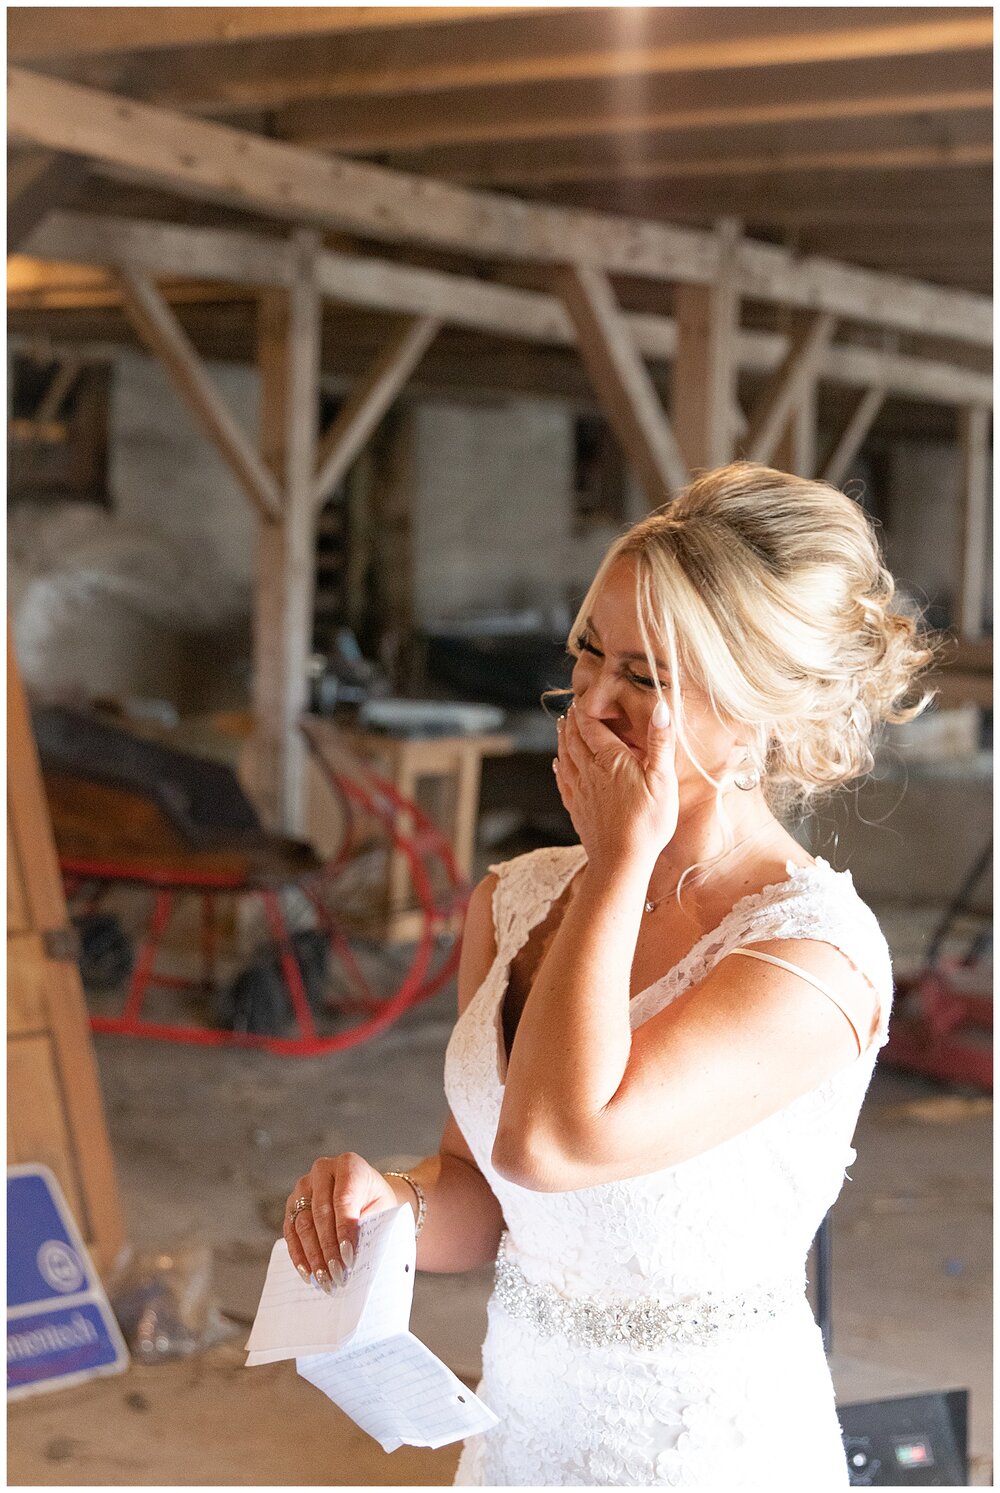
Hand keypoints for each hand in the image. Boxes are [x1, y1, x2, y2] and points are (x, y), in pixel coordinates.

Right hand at [283, 1153, 399, 1291]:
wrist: (367, 1196)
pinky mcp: (292, 1204)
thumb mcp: (383, 1210)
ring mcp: (304, 1186)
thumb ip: (370, 1227)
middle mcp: (323, 1170)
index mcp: (350, 1165)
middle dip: (328, 1248)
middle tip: (337, 1276)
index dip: (345, 1230)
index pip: (344, 1199)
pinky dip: (299, 1255)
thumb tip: (355, 1259)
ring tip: (324, 1280)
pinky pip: (290, 1232)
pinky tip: (308, 1274)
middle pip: (321, 1213)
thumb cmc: (377, 1203)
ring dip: (313, 1256)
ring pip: (303, 1224)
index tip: (349, 1258)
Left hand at [553, 700, 678, 869]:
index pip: (590, 726)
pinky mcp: (577, 809)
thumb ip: (660, 743)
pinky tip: (558, 764)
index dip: (585, 710)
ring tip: (561, 727)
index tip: (583, 697)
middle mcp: (589, 772)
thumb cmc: (647, 822)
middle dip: (571, 721)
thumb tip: (662, 708)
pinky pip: (563, 781)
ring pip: (565, 757)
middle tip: (571, 708)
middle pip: (574, 739)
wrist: (621, 862)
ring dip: (563, 739)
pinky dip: (559, 767)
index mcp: (610, 760)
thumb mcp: (662, 780)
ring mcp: (580, 791)